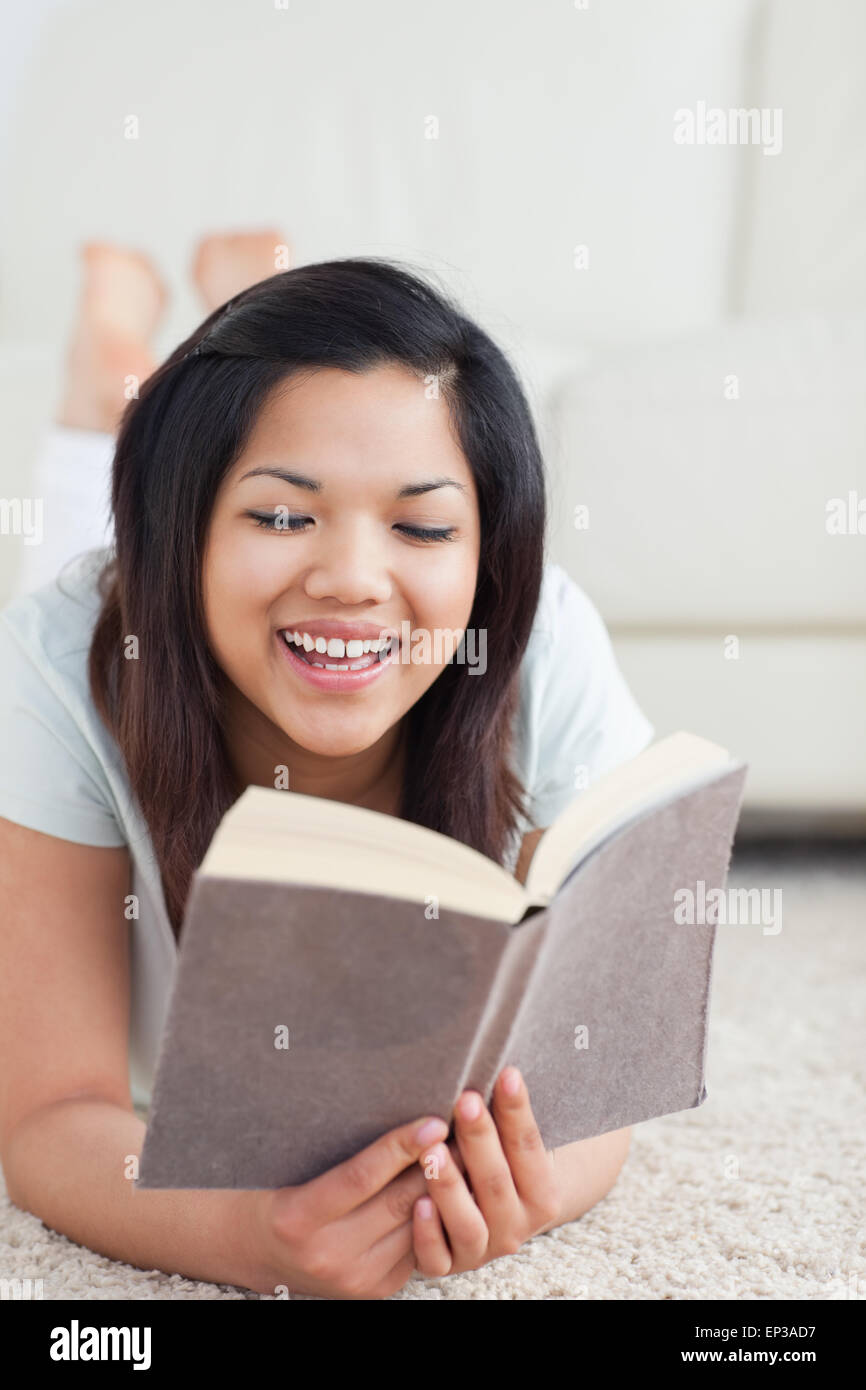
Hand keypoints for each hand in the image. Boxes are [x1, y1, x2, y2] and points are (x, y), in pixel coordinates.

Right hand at [243, 1113, 448, 1298]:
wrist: (258, 1250)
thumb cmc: (276, 1191)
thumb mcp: (291, 1164)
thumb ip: (340, 1147)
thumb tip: (396, 1108)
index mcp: (297, 1216)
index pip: (361, 1176)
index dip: (401, 1146)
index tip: (435, 1120)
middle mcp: (327, 1253)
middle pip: (398, 1201)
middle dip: (438, 1162)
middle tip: (468, 1126)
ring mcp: (354, 1278)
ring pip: (416, 1224)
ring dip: (445, 1188)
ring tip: (468, 1150)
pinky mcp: (375, 1289)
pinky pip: (416, 1246)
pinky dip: (435, 1214)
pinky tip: (452, 1186)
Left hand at [412, 1066, 560, 1275]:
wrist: (490, 1218)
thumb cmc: (497, 1163)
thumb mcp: (511, 1146)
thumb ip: (509, 1116)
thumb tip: (505, 1060)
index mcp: (543, 1197)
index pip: (530, 1148)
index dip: (518, 1111)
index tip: (506, 1073)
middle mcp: (516, 1229)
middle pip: (496, 1182)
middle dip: (480, 1139)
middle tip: (464, 1100)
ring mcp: (482, 1250)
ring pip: (468, 1223)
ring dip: (450, 1186)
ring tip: (432, 1152)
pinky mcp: (448, 1265)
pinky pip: (438, 1258)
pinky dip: (427, 1234)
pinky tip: (417, 1204)